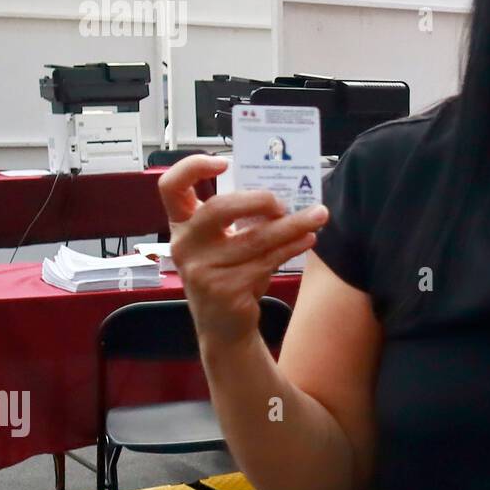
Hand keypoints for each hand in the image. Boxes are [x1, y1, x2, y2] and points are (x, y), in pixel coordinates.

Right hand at [158, 155, 328, 348]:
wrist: (224, 329)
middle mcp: (185, 245)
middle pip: (219, 208)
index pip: (170, 187)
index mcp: (182, 225)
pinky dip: (292, 246)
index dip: (192, 167)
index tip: (224, 161)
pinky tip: (308, 238)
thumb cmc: (229, 275)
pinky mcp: (223, 289)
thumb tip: (286, 191)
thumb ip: (243, 218)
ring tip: (318, 215)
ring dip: (292, 224)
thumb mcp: (226, 243)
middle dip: (258, 199)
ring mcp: (201, 269)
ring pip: (254, 238)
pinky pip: (266, 260)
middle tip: (284, 201)